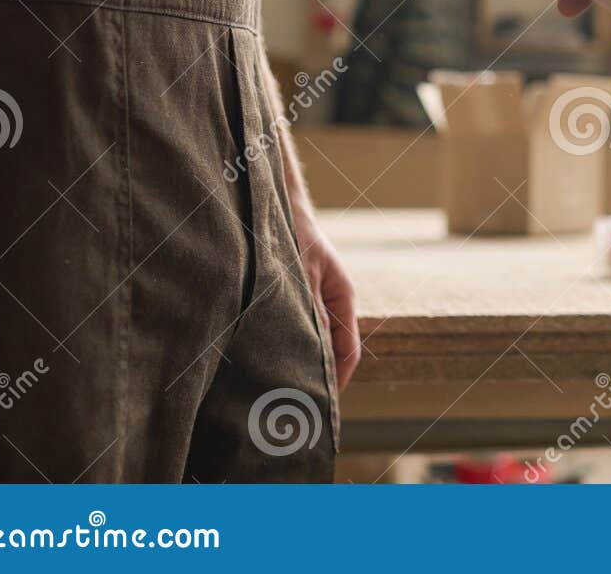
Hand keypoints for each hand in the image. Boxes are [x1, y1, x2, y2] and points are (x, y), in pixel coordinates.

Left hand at [290, 205, 361, 389]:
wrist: (273, 203)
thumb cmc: (291, 233)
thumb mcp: (301, 274)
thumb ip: (310, 312)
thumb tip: (315, 356)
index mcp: (342, 298)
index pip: (348, 353)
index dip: (335, 382)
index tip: (318, 407)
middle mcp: (329, 304)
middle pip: (329, 352)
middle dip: (314, 378)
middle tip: (291, 407)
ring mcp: (311, 301)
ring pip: (310, 343)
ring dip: (296, 363)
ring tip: (273, 389)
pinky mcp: (290, 299)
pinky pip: (294, 332)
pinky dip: (283, 348)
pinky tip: (262, 360)